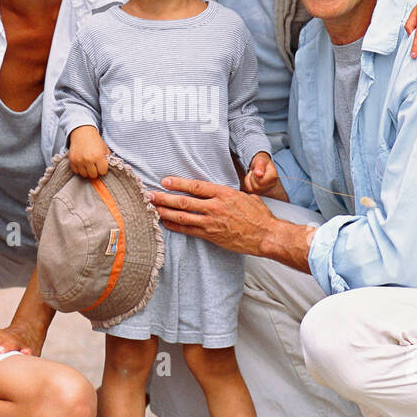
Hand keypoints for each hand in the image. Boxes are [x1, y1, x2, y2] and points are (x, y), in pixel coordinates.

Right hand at [68, 126, 109, 177]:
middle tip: (95, 165)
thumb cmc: (94, 140)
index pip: (103, 172)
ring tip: (88, 164)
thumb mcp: (105, 148)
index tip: (101, 165)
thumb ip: (107, 159)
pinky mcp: (72, 161)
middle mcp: (88, 160)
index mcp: (98, 156)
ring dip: (87, 171)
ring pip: (85, 175)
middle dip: (95, 171)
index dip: (103, 169)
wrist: (82, 132)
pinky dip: (79, 169)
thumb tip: (106, 169)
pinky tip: (82, 163)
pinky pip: (76, 171)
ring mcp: (79, 161)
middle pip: (93, 175)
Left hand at [151, 176, 276, 256]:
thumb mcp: (245, 195)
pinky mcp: (211, 236)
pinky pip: (189, 230)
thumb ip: (229, 192)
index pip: (195, 186)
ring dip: (165, 212)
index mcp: (223, 193)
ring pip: (183, 216)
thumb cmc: (259, 215)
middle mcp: (215, 207)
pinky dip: (175, 226)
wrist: (267, 235)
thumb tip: (219, 189)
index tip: (164, 181)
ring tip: (152, 208)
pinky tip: (165, 222)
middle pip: (184, 201)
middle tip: (149, 195)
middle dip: (164, 198)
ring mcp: (212, 222)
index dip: (178, 183)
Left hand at [242, 152, 278, 194]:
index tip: (256, 170)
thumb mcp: (260, 159)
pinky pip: (250, 191)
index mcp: (273, 176)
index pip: (260, 182)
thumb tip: (259, 174)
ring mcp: (266, 189)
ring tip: (253, 175)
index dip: (255, 175)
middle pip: (257, 187)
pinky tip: (252, 179)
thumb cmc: (261, 161)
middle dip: (252, 178)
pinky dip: (248, 184)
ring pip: (253, 190)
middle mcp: (272, 184)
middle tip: (254, 172)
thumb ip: (260, 166)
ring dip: (249, 181)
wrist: (260, 164)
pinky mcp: (260, 191)